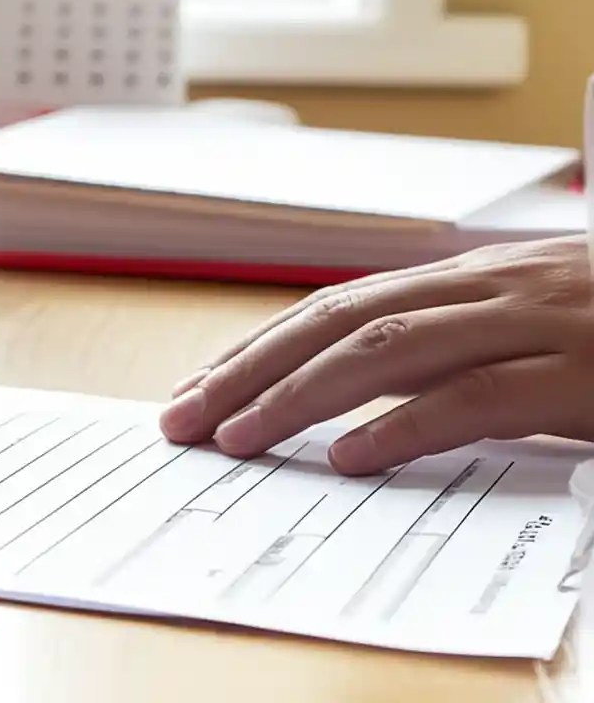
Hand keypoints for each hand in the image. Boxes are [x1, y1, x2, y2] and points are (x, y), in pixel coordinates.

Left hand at [160, 235, 593, 474]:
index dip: (258, 345)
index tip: (198, 386)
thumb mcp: (524, 324)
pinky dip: (404, 427)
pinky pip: (475, 399)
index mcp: (469, 278)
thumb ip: (448, 346)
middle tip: (182, 418)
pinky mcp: (579, 375)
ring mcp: (535, 326)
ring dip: (297, 397)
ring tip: (236, 436)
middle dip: (248, 371)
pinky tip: (350, 457)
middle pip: (338, 324)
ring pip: (386, 354)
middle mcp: (488, 289)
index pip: (335, 307)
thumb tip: (355, 398)